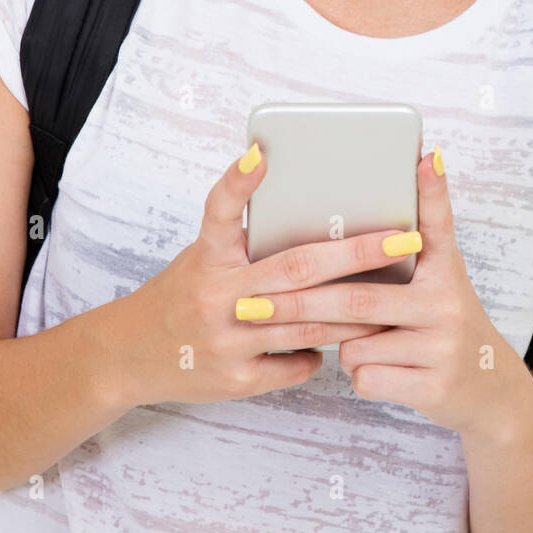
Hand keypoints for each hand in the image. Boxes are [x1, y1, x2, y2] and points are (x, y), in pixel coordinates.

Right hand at [97, 144, 392, 407]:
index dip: (240, 182)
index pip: (221, 213)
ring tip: (396, 296)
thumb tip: (297, 210)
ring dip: (357, 310)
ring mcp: (229, 342)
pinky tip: (336, 341)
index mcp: (207, 259)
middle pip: (298, 269)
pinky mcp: (237, 380)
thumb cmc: (180, 296)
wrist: (130, 356)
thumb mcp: (201, 258)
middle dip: (357, 252)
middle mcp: (217, 297)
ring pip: (310, 322)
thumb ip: (242, 241)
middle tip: (403, 238)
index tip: (263, 153)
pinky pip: (297, 363)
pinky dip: (320, 351)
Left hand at [234, 147, 527, 434]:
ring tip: (352, 337)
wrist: (488, 389)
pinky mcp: (434, 385)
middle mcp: (448, 302)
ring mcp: (443, 346)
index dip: (432, 191)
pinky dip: (358, 373)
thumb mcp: (437, 279)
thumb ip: (412, 244)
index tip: (423, 158)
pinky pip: (367, 375)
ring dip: (337, 343)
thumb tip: (407, 174)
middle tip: (253, 303)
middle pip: (359, 296)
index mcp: (447, 269)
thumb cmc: (441, 322)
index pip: (439, 223)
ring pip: (356, 342)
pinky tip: (379, 368)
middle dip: (300, 302)